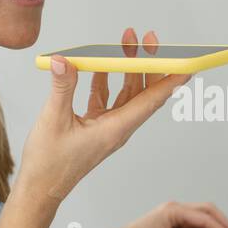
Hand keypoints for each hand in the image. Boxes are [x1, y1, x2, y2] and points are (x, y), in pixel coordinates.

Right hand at [16, 28, 189, 202]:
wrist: (40, 189)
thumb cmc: (49, 164)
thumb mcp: (54, 120)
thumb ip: (62, 88)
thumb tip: (64, 61)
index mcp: (116, 129)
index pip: (151, 100)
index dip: (172, 80)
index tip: (188, 63)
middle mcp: (117, 128)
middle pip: (142, 92)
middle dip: (148, 63)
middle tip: (148, 38)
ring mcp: (107, 128)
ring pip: (127, 93)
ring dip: (127, 68)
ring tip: (126, 42)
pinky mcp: (95, 127)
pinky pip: (108, 99)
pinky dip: (107, 80)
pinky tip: (100, 65)